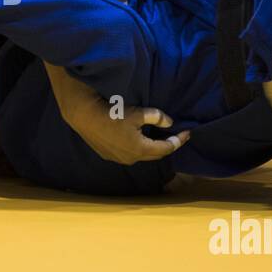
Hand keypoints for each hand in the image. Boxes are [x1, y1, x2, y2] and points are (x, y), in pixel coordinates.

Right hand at [43, 62, 187, 164]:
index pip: (166, 148)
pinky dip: (137, 147)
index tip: (187, 133)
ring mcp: (118, 159)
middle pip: (154, 155)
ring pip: (140, 155)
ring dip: (150, 147)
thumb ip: (156, 117)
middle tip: (175, 135)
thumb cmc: (113, 113)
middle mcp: (131, 158)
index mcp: (141, 149)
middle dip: (166, 145)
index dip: (178, 140)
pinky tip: (135, 137)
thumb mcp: (138, 112)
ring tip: (156, 136)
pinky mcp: (107, 155)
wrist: (84, 116)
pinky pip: (128, 153)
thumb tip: (169, 122)